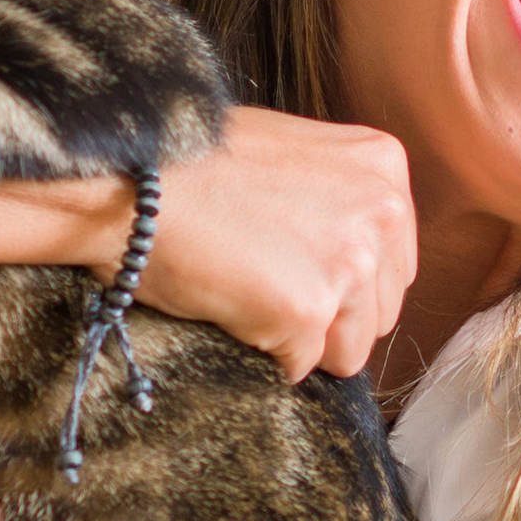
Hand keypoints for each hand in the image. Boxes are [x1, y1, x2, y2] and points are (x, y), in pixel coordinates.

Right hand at [128, 107, 414, 382]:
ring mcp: (350, 262)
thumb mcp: (291, 152)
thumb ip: (337, 194)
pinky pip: (302, 367)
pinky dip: (264, 354)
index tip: (297, 270)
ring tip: (247, 294)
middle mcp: (383, 211)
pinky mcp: (310, 309)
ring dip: (301, 341)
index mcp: (383, 168)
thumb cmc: (190, 162)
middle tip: (264, 285)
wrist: (126, 178)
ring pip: (351, 349)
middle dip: (329, 317)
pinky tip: (230, 307)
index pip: (394, 263)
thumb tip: (350, 251)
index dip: (344, 281)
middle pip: (380, 310)